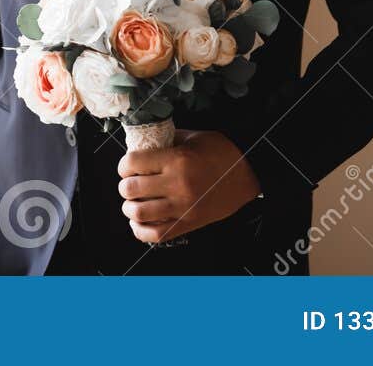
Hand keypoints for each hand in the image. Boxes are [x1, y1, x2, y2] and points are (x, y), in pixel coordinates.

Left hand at [117, 129, 260, 244]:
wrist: (249, 172)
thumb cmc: (222, 152)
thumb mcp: (192, 138)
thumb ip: (166, 141)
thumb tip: (142, 145)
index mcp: (177, 160)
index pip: (133, 163)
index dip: (124, 165)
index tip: (127, 166)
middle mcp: (178, 185)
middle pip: (131, 189)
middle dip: (125, 186)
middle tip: (129, 183)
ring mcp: (184, 207)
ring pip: (139, 214)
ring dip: (129, 208)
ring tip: (132, 202)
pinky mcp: (190, 223)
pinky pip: (157, 234)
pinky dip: (141, 231)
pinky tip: (139, 222)